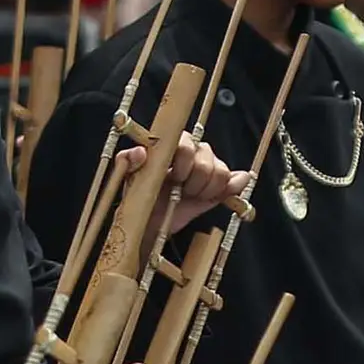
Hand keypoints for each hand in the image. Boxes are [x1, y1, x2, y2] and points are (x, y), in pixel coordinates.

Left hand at [117, 133, 249, 238]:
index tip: (175, 179)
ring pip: (221, 171)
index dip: (185, 162)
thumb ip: (128, 161)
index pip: (188, 143)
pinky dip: (234, 187)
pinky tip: (224, 194)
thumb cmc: (138, 195)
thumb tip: (140, 152)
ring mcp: (208, 167)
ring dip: (207, 189)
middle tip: (181, 192)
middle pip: (207, 158)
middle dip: (195, 180)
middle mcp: (193, 152)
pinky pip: (236, 180)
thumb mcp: (126, 178)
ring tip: (191, 197)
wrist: (151, 221)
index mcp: (172, 145)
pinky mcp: (219, 185)